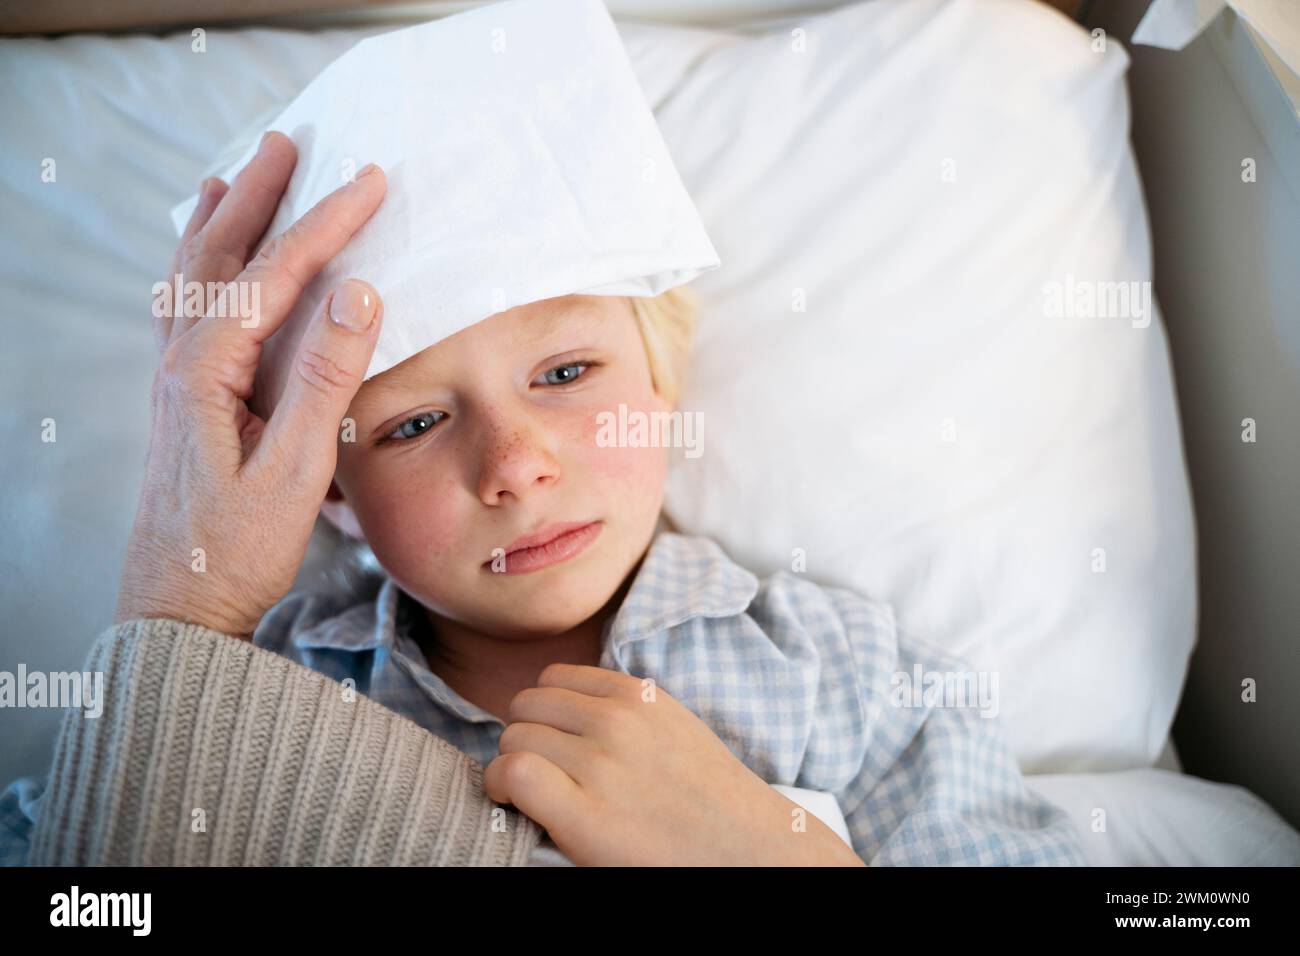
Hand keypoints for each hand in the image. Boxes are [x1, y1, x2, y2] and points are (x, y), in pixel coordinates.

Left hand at [115, 132, 386, 638]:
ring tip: (233, 177)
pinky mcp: (182, 404)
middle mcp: (180, 365)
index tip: (369, 181)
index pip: (274, 276)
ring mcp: (175, 383)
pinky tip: (203, 268)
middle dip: (258, 196)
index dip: (325, 224)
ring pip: (191, 278)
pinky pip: (184, 311)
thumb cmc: (234, 551)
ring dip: (218, 222)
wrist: (176, 610)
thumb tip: (359, 293)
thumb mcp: (293, 472)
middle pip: (218, 257)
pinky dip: (197, 268)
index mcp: (206, 373)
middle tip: (288, 144)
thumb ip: (324, 381)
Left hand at [484, 664, 865, 865]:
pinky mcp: (584, 814)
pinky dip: (501, 787)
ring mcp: (599, 765)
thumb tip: (565, 713)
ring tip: (533, 794)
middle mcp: (616, 722)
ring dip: (512, 765)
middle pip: (526, 705)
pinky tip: (517, 806)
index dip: (543, 712)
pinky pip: (512, 773)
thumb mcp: (673, 728)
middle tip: (541, 773)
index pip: (553, 679)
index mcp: (639, 697)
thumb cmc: (711, 800)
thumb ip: (626, 711)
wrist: (749, 851)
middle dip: (526, 737)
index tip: (550, 741)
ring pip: (513, 738)